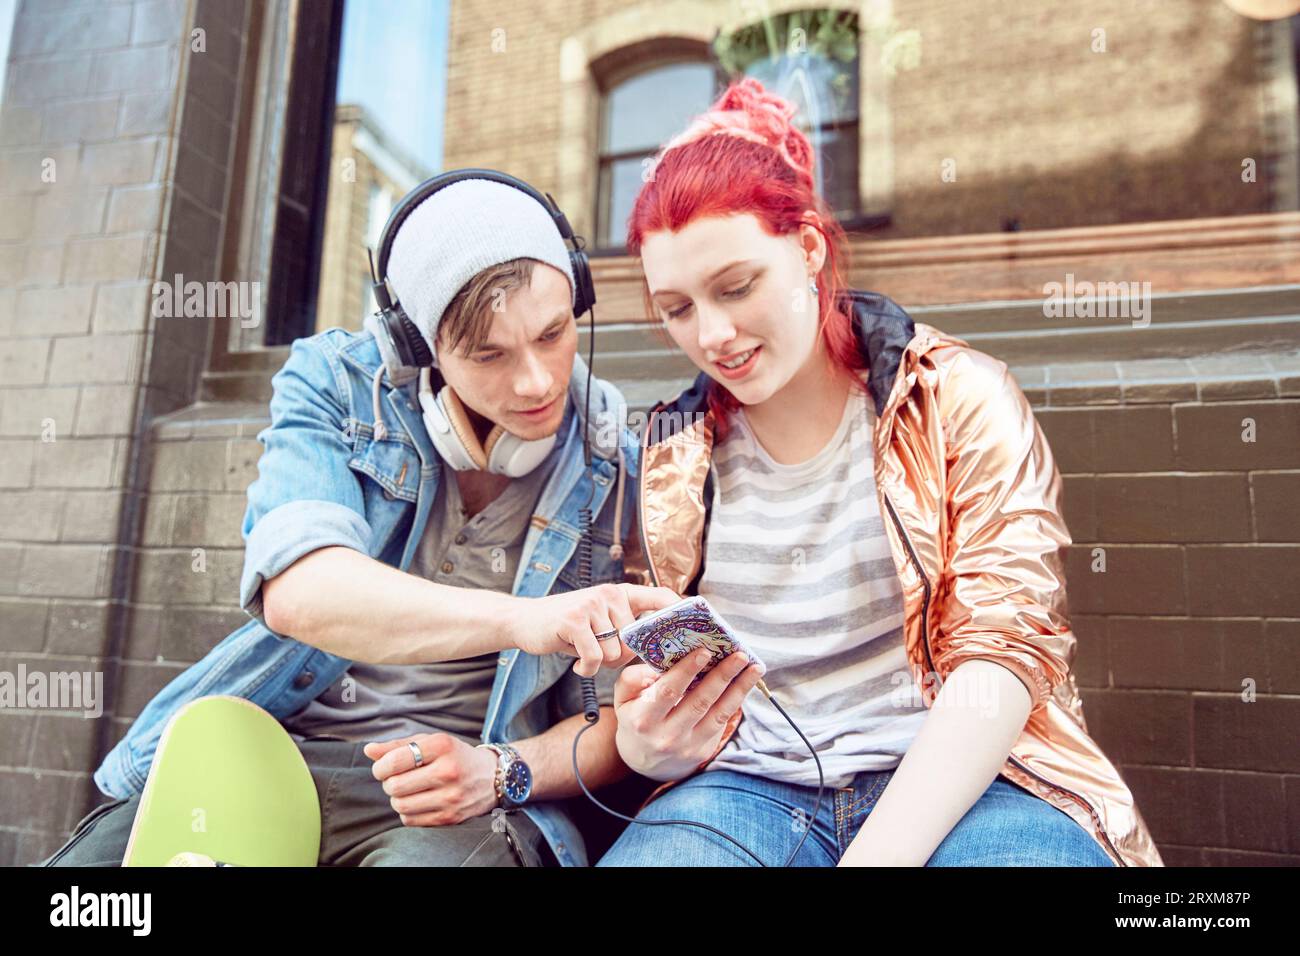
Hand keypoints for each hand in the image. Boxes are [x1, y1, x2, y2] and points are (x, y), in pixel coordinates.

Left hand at [363, 733, 498, 825]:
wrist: (491, 777)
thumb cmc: (454, 756)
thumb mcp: (430, 742)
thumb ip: (398, 746)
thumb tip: (368, 750)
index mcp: (442, 746)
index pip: (395, 761)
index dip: (380, 767)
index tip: (383, 768)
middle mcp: (448, 771)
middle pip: (395, 786)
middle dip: (388, 783)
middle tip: (396, 779)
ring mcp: (450, 796)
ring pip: (400, 805)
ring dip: (397, 799)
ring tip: (407, 790)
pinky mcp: (450, 817)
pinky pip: (410, 820)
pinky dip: (407, 812)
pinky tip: (418, 801)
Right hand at [506, 583, 682, 676]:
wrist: (526, 622)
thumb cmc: (570, 629)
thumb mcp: (601, 623)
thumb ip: (627, 631)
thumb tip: (660, 653)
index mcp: (621, 593)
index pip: (660, 596)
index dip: (680, 610)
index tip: (696, 627)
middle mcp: (609, 594)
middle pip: (635, 641)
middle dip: (620, 657)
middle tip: (599, 654)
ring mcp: (591, 605)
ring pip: (615, 653)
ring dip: (600, 663)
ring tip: (584, 654)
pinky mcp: (573, 621)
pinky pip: (595, 658)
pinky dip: (586, 669)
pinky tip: (576, 665)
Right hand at [613, 647, 763, 780]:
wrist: (644, 761)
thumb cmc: (635, 719)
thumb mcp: (623, 699)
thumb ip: (633, 679)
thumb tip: (659, 665)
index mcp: (643, 719)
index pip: (668, 692)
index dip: (687, 671)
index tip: (704, 651)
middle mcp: (666, 736)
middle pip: (699, 702)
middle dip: (722, 676)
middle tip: (739, 655)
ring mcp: (688, 746)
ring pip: (718, 713)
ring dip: (739, 688)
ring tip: (755, 667)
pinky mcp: (703, 751)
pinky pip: (722, 722)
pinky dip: (737, 700)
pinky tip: (747, 682)